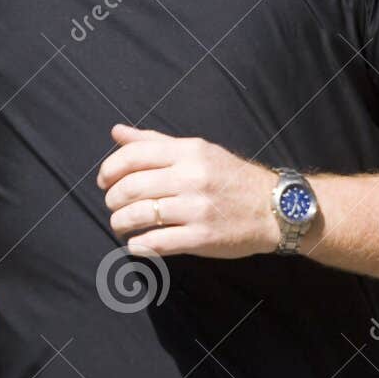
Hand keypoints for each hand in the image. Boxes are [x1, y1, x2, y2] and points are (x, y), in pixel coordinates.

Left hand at [97, 124, 277, 258]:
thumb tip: (116, 132)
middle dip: (112, 200)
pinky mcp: (203, 237)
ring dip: (120, 223)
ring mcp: (197, 208)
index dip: (109, 170)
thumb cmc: (231, 178)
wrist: (275, 208)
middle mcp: (192, 177)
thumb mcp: (198, 150)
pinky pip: (157, 242)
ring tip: (121, 226)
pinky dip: (139, 245)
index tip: (104, 183)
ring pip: (139, 215)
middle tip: (113, 207)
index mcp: (188, 152)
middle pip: (131, 187)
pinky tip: (138, 244)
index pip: (133, 155)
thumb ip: (155, 142)